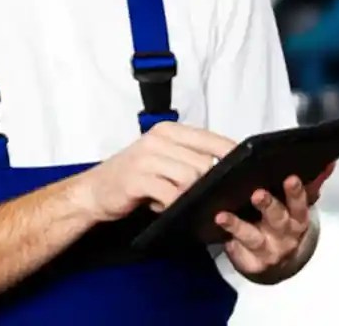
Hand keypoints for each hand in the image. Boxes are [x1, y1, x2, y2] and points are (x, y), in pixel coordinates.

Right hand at [78, 122, 236, 222]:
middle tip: (202, 198)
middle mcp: (158, 139)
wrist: (94, 190)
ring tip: (175, 200)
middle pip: (206, 163)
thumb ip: (190, 158)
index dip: (233, 157)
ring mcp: (147, 158)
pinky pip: (171, 195)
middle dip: (209, 185)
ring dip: (189, 196)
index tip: (244, 173)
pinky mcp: (137, 179)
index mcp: (168, 131)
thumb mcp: (162, 159)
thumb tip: (230, 167)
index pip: (213, 140)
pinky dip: (172, 205)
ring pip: (192, 178)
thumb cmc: (132, 176)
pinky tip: (162, 207)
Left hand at [215, 161, 335, 279]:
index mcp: (298, 217)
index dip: (296, 192)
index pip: (300, 203)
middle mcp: (286, 235)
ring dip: (239, 226)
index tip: (290, 178)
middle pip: (278, 219)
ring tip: (223, 216)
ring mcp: (268, 250)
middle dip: (269, 206)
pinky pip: (237, 249)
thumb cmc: (281, 223)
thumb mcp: (296, 204)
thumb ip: (310, 183)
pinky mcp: (251, 262)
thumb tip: (327, 161)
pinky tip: (217, 226)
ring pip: (254, 237)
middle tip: (257, 194)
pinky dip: (227, 238)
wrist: (273, 260)